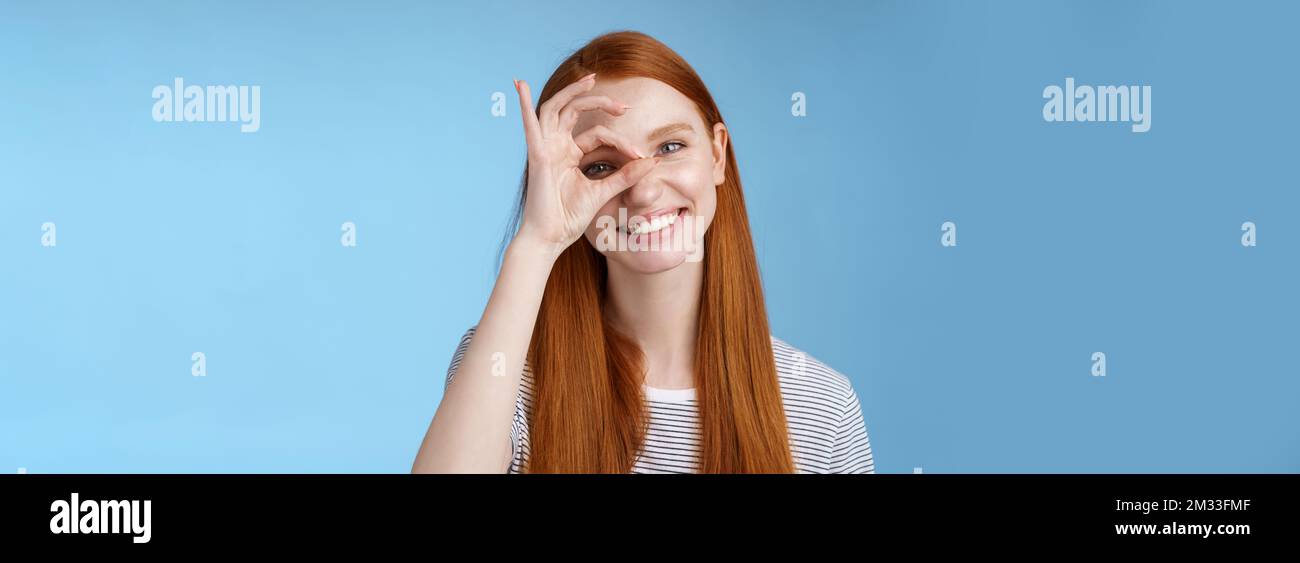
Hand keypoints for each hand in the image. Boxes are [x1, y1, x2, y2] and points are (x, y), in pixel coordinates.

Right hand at [511, 74, 658, 256]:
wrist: (551, 238)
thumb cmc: (570, 218)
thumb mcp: (603, 192)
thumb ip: (625, 176)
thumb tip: (651, 162)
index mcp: (569, 154)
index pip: (597, 134)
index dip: (621, 142)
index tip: (641, 157)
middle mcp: (556, 147)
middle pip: (574, 112)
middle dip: (599, 102)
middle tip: (623, 105)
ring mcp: (545, 149)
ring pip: (555, 109)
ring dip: (571, 92)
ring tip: (590, 80)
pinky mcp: (537, 157)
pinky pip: (530, 126)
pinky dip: (523, 105)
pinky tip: (521, 85)